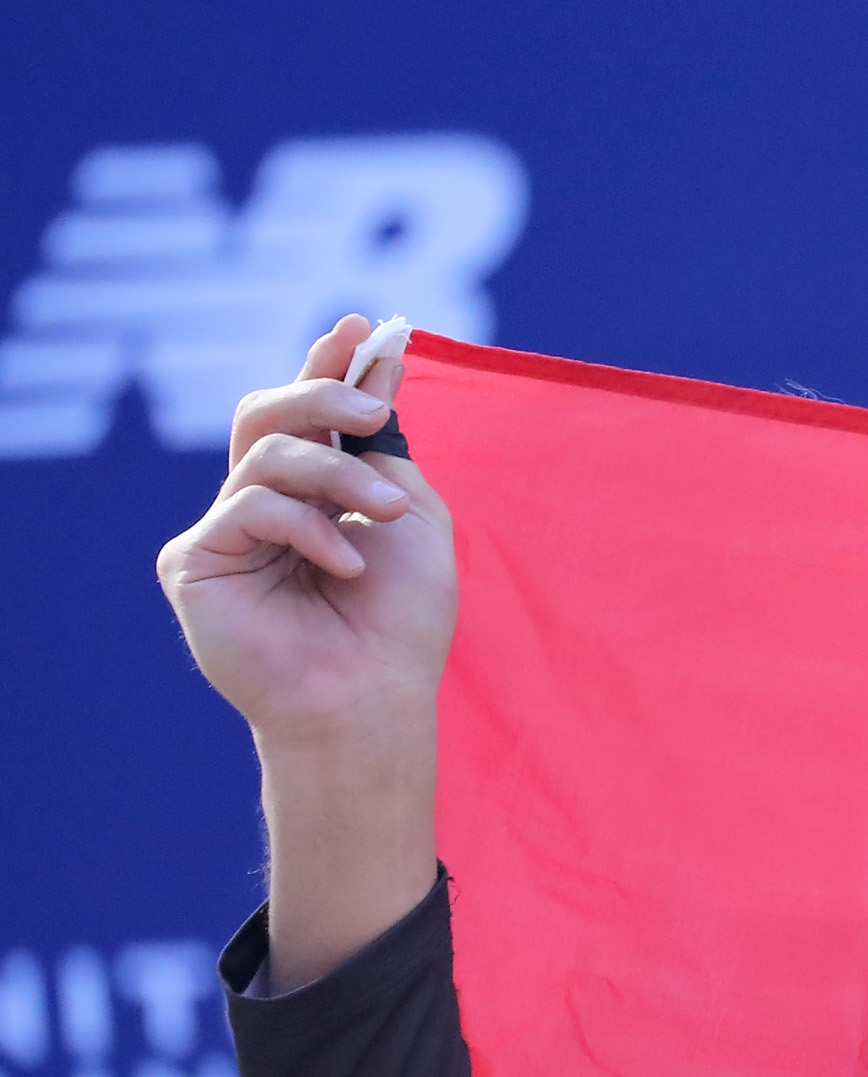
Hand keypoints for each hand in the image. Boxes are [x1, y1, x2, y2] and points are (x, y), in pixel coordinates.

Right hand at [156, 314, 454, 749]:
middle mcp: (265, 507)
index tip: (366, 327)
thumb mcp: (412, 518)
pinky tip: (345, 566)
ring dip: (337, 475)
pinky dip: (306, 526)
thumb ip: (383, 451)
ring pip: (265, 454)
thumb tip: (375, 374)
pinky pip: (247, 505)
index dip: (330, 366)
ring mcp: (225, 532)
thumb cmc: (402, 622)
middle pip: (267, 415)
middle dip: (322, 395)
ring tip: (385, 515)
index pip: (309, 415)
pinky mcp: (194, 561)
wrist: (373, 697)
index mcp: (315, 496)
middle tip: (372, 410)